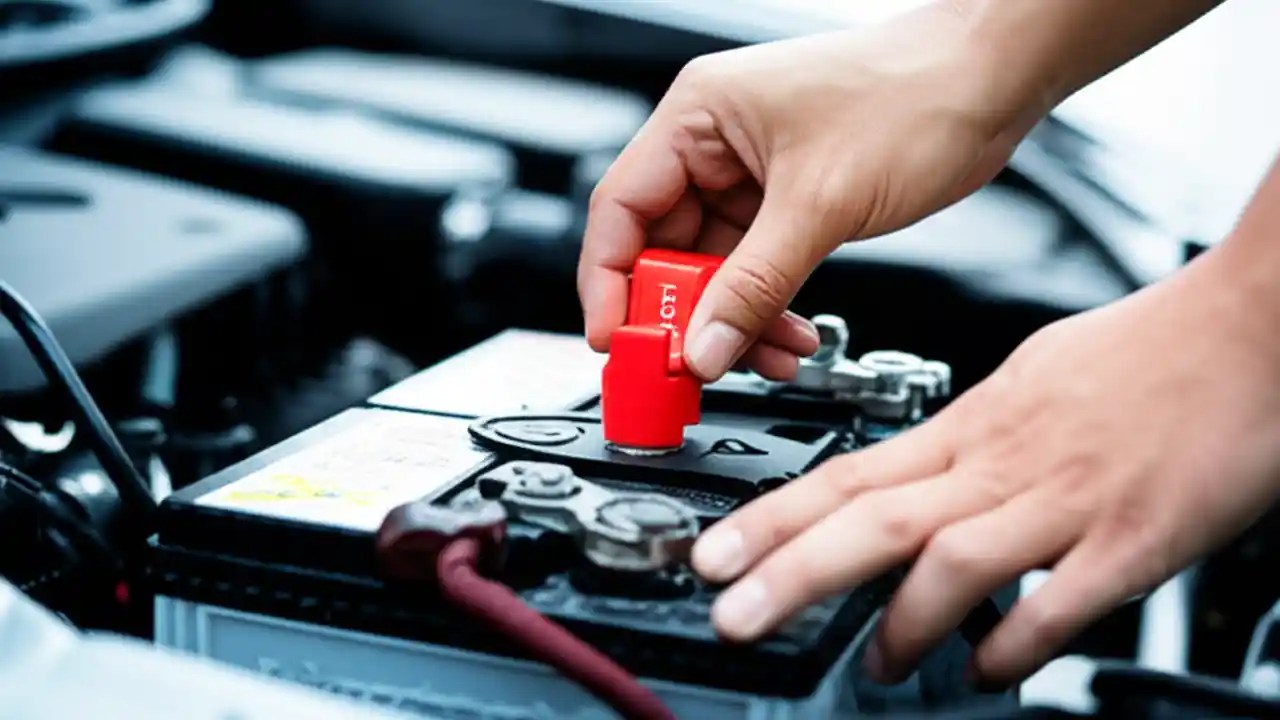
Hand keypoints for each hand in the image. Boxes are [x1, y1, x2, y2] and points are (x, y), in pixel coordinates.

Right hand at [578, 4, 1042, 380]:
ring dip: (735, 321)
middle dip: (683, 315)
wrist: (990, 82)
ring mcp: (750, 176)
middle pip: (664, 250)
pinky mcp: (788, 202)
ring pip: (714, 270)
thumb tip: (704, 346)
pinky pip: (756, 271)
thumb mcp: (821, 203)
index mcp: (698, 117)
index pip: (621, 210)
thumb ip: (755, 285)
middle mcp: (714, 145)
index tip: (618, 343)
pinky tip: (792, 337)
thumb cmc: (913, 93)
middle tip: (691, 368)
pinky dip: (768, 309)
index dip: (612, 284)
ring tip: (765, 357)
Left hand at [690, 248, 1279, 686]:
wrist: (1245, 326)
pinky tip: (986, 668)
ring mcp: (1066, 500)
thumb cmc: (1139, 354)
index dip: (772, 518)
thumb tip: (910, 489)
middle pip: (874, 517)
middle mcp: (1003, 461)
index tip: (714, 553)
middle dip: (791, 568)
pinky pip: (1063, 601)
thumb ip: (965, 444)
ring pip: (955, 558)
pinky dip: (1017, 642)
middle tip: (730, 609)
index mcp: (973, 425)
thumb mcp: (1025, 381)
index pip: (848, 473)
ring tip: (867, 661)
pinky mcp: (1136, 537)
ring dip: (898, 620)